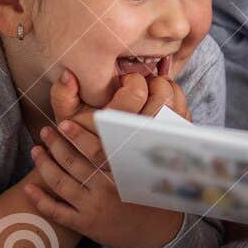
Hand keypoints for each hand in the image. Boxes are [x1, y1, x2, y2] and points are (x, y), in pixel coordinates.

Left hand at [24, 121, 184, 247]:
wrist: (154, 232)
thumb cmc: (151, 196)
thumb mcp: (146, 171)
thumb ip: (131, 152)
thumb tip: (119, 124)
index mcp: (122, 174)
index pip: (97, 151)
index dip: (79, 136)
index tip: (65, 124)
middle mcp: (106, 190)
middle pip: (74, 164)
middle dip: (56, 145)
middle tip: (45, 131)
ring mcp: (93, 208)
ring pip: (62, 184)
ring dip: (45, 165)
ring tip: (36, 150)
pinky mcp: (85, 225)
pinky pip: (57, 212)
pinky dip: (41, 200)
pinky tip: (28, 188)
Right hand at [52, 69, 190, 143]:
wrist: (101, 172)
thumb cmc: (82, 138)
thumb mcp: (66, 117)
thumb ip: (63, 95)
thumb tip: (68, 74)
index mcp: (113, 129)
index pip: (136, 92)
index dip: (132, 79)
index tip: (124, 81)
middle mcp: (138, 138)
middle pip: (161, 96)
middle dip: (154, 82)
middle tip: (140, 83)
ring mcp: (158, 142)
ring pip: (175, 105)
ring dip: (166, 89)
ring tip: (150, 90)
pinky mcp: (172, 143)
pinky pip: (184, 113)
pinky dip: (176, 99)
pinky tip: (159, 99)